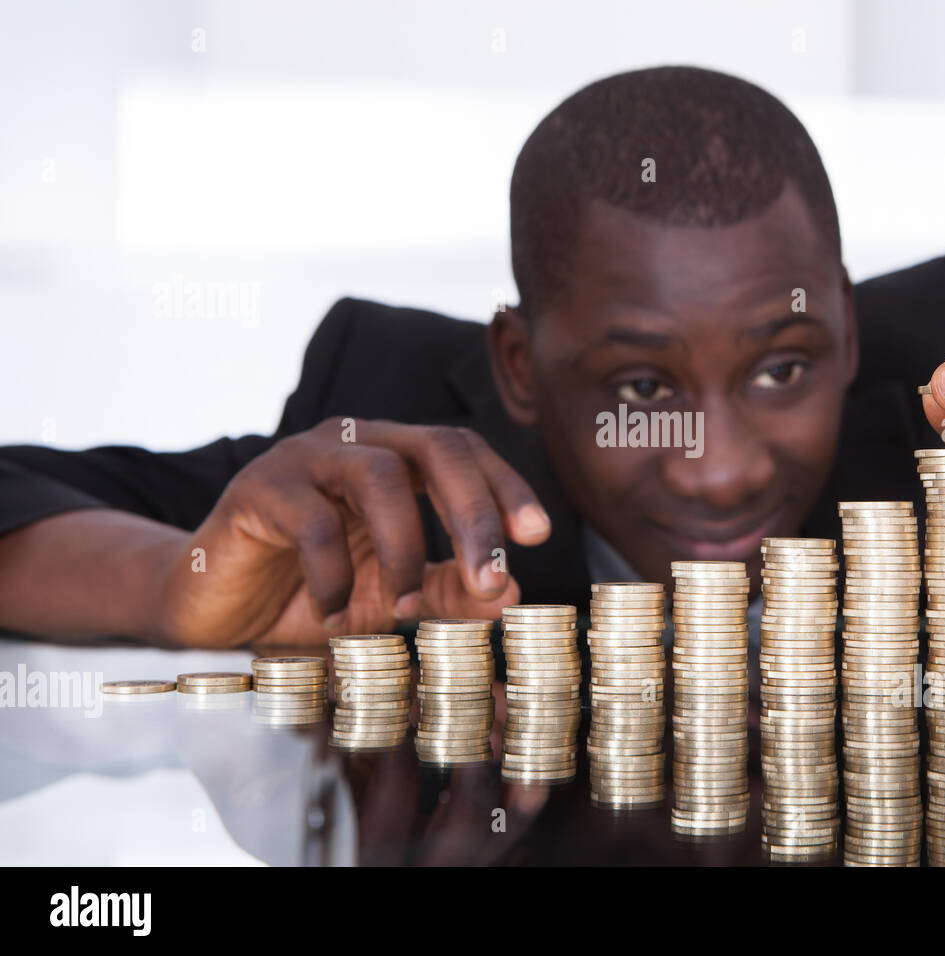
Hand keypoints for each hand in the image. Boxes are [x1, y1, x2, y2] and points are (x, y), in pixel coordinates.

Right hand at [155, 419, 550, 646]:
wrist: (211, 608)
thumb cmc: (308, 593)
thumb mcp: (390, 599)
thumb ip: (447, 592)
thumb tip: (509, 593)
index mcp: (393, 456)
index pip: (464, 451)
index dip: (505, 487)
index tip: (538, 536)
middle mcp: (354, 442)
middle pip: (435, 448)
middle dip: (474, 513)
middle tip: (493, 576)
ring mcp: (303, 459)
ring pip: (379, 476)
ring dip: (405, 548)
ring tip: (403, 609)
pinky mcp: (256, 490)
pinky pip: (312, 520)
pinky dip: (335, 574)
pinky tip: (334, 616)